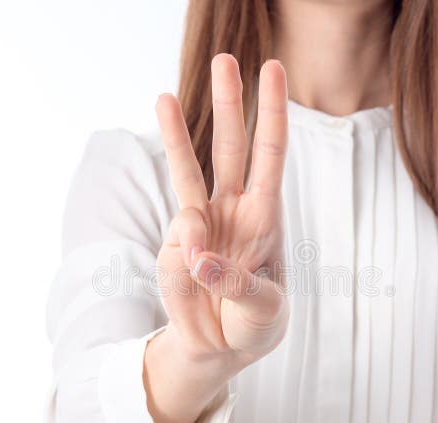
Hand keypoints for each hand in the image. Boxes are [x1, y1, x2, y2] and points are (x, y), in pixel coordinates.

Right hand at [154, 53, 289, 374]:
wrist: (221, 348)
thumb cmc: (256, 323)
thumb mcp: (265, 311)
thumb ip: (237, 286)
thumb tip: (197, 256)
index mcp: (266, 216)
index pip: (270, 155)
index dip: (272, 112)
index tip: (273, 68)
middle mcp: (231, 210)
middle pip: (230, 147)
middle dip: (228, 103)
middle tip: (225, 59)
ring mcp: (199, 225)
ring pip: (186, 171)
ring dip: (177, 134)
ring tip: (163, 97)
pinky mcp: (173, 247)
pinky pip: (176, 243)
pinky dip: (186, 262)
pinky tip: (197, 281)